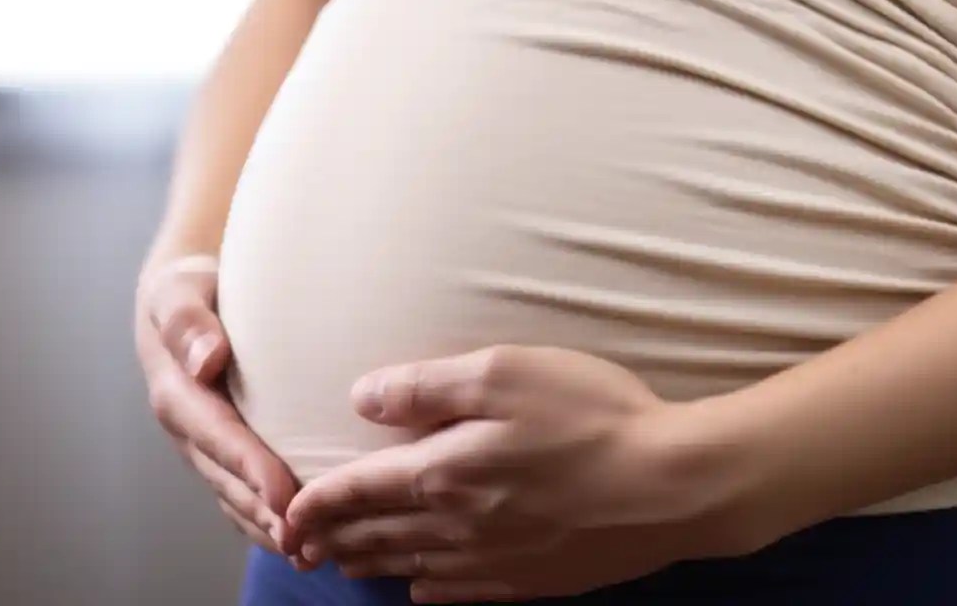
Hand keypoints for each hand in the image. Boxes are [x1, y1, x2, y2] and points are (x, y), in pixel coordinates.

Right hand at [135, 255, 298, 556]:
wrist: (184, 303)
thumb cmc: (190, 290)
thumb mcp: (180, 291)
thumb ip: (188, 321)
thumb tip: (205, 358)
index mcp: (178, 394)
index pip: (219, 437)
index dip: (250, 468)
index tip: (283, 496)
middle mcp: (190, 431)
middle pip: (230, 481)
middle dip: (267, 514)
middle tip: (308, 542)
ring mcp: (206, 449)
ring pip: (238, 497)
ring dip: (272, 528)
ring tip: (315, 554)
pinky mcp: (225, 455)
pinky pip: (246, 495)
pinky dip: (272, 520)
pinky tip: (310, 540)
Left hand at [286, 345, 763, 601]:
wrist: (674, 485)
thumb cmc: (591, 414)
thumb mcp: (504, 373)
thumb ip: (426, 387)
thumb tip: (362, 397)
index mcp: (444, 472)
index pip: (359, 492)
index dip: (315, 505)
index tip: (282, 516)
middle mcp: (460, 525)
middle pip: (379, 536)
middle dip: (332, 541)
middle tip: (296, 550)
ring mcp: (499, 559)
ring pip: (416, 567)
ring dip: (373, 566)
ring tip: (345, 567)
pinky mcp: (537, 578)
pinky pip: (465, 593)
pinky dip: (433, 591)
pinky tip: (424, 591)